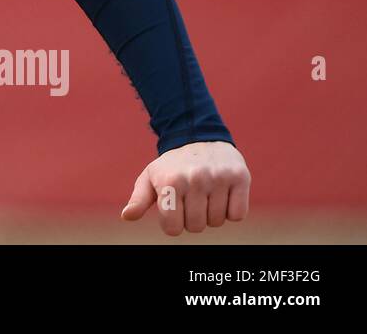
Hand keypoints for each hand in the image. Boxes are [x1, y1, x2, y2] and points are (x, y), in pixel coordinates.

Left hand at [121, 141, 250, 235]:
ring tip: (206, 194)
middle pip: (196, 227)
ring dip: (212, 214)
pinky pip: (238, 215)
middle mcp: (194, 179)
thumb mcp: (150, 178)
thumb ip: (138, 200)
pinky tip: (222, 194)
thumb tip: (126, 216)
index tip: (174, 209)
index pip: (173, 229)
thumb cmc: (172, 165)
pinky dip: (231, 210)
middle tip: (191, 199)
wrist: (198, 137)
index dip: (173, 223)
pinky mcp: (240, 177)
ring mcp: (218, 178)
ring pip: (217, 222)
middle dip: (193, 219)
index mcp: (170, 182)